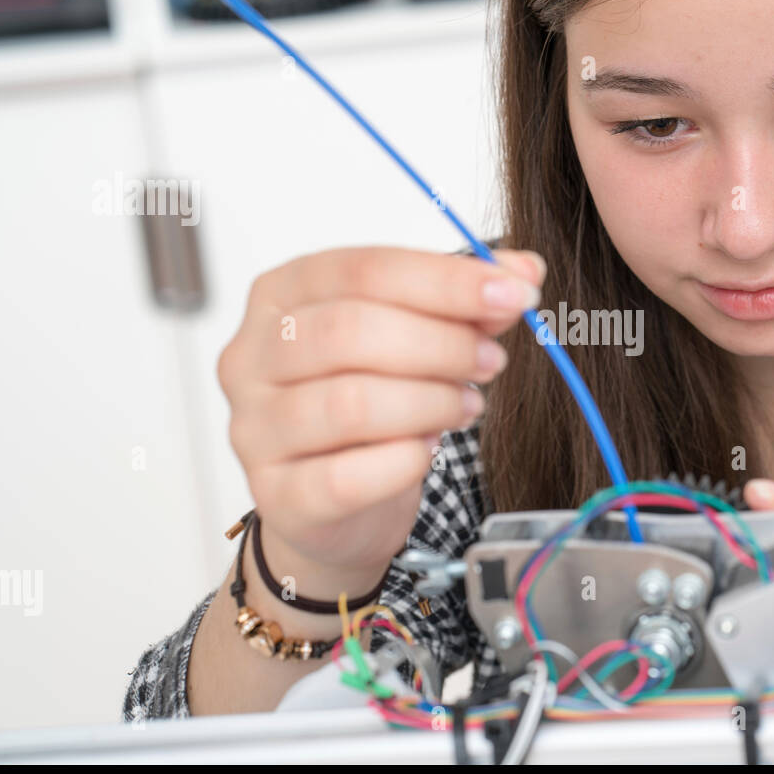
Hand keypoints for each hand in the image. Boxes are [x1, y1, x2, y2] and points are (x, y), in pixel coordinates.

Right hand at [217, 245, 544, 578]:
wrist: (337, 504)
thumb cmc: (371, 406)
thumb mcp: (418, 339)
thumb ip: (466, 303)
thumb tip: (522, 272)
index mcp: (281, 296)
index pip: (363, 269)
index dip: (446, 280)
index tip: (516, 293)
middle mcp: (251, 356)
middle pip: (351, 331)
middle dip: (442, 343)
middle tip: (492, 360)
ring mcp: (255, 429)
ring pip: (351, 403)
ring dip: (431, 402)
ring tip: (467, 405)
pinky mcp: (277, 496)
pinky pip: (347, 477)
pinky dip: (406, 462)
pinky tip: (429, 451)